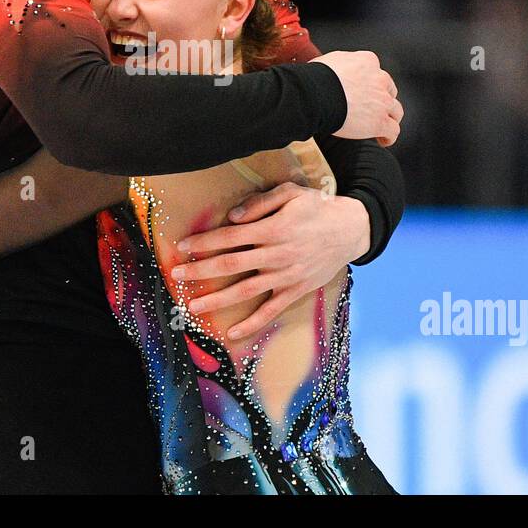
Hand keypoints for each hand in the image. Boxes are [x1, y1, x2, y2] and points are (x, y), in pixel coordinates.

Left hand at [172, 182, 369, 341]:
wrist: (351, 230)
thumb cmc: (317, 208)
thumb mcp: (291, 193)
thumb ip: (260, 203)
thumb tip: (232, 217)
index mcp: (272, 229)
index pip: (229, 236)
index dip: (204, 241)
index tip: (183, 245)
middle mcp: (276, 254)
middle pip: (230, 264)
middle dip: (200, 270)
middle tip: (176, 276)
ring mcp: (286, 276)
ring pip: (245, 291)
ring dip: (217, 300)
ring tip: (193, 308)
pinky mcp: (296, 291)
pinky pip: (271, 311)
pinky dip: (252, 324)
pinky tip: (233, 333)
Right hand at [311, 50, 402, 145]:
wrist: (315, 94)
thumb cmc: (316, 78)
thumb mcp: (331, 60)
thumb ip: (341, 65)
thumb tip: (333, 70)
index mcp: (368, 62)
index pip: (376, 72)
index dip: (371, 84)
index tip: (364, 91)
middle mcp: (379, 80)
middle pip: (389, 91)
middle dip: (382, 100)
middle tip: (372, 109)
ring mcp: (382, 102)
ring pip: (396, 111)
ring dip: (390, 118)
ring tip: (383, 126)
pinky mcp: (379, 122)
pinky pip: (393, 130)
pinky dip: (389, 136)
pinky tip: (383, 140)